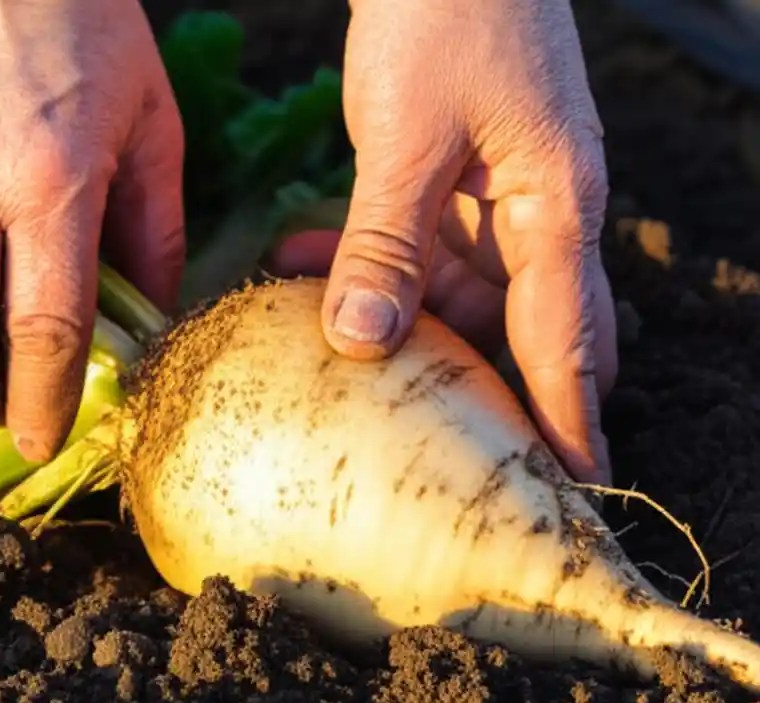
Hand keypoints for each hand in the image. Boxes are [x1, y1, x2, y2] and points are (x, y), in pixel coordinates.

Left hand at [297, 0, 618, 484]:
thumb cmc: (448, 18)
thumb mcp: (407, 139)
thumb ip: (384, 245)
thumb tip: (361, 345)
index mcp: (555, 211)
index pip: (566, 343)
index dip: (564, 423)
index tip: (559, 493)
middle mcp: (537, 215)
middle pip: (521, 332)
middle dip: (485, 391)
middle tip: (444, 456)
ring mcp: (496, 196)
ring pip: (454, 295)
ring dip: (394, 322)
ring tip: (327, 356)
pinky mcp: (452, 175)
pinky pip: (413, 246)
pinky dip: (365, 264)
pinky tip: (299, 266)